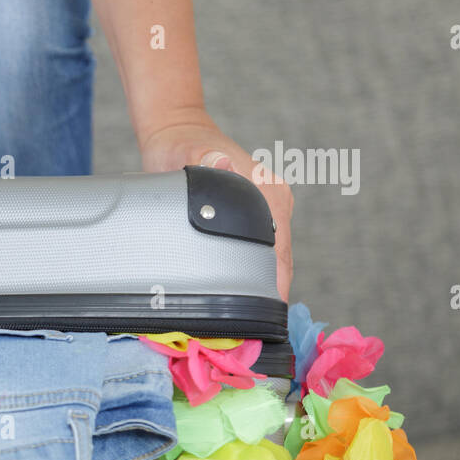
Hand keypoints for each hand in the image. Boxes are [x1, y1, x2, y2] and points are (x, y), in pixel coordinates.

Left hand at [138, 113, 292, 300]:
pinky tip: (235, 294)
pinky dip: (249, 271)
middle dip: (268, 290)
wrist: (178, 133)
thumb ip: (203, 158)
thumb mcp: (185, 153)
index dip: (275, 281)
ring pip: (270, 256)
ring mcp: (266, 210)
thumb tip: (219, 162)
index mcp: (268, 191)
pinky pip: (257, 250)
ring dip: (259, 283)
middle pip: (279, 258)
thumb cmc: (181, 144)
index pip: (280, 246)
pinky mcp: (253, 216)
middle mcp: (274, 201)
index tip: (267, 311)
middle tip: (250, 326)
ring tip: (244, 318)